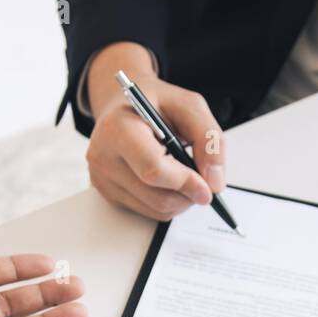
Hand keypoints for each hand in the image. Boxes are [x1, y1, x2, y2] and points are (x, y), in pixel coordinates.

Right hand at [84, 42, 225, 220]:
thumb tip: (215, 182)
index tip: (208, 188)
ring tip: (186, 177)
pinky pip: (148, 212)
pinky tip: (168, 181)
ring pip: (155, 210)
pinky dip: (167, 202)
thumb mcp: (189, 106)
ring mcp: (102, 179)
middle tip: (203, 183)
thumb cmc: (156, 103)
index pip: (153, 170)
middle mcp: (103, 156)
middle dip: (188, 195)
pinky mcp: (108, 194)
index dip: (185, 182)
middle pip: (157, 197)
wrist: (123, 105)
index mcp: (118, 128)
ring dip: (181, 201)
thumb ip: (209, 138)